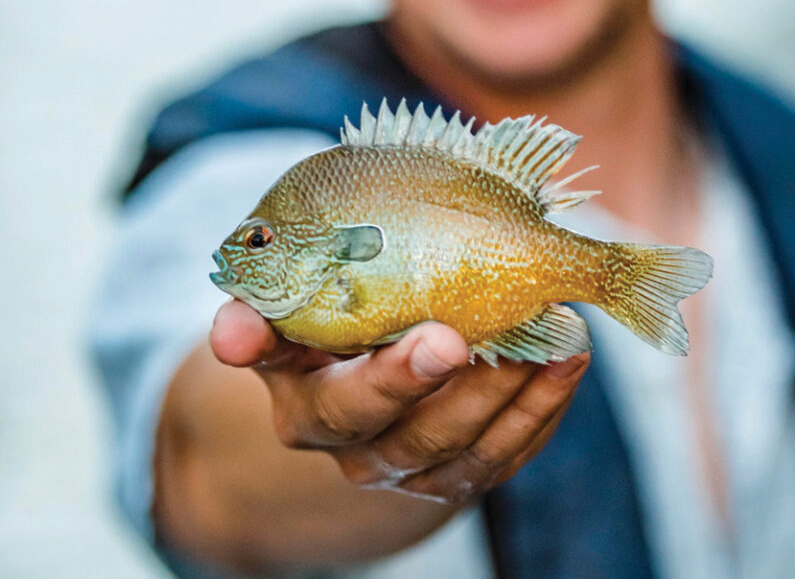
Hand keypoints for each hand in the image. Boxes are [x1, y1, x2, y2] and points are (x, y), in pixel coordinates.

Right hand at [210, 300, 589, 504]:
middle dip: (475, 390)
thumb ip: (258, 317)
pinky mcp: (455, 476)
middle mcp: (358, 453)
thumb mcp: (279, 323)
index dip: (394, 380)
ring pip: (471, 449)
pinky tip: (566, 368)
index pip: (347, 405)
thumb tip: (228, 332)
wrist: (343, 398)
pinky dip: (541, 414)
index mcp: (309, 412)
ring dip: (522, 398)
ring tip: (563, 342)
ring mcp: (411, 471)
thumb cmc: (314, 336)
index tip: (445, 341)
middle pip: (420, 435)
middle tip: (523, 340)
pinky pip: (504, 457)